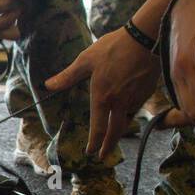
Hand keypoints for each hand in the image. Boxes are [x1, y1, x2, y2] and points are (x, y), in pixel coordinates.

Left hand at [45, 25, 160, 157]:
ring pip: (127, 121)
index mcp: (102, 97)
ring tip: (114, 137)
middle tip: (103, 156)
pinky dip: (131, 115)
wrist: (145, 38)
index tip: (90, 152)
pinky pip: (137, 109)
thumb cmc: (113, 47)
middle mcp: (119, 103)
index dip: (94, 142)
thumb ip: (68, 76)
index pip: (98, 128)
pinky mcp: (147, 93)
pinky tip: (128, 113)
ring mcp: (135, 99)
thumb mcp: (86, 60)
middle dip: (108, 146)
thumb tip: (48, 85)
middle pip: (115, 132)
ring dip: (120, 131)